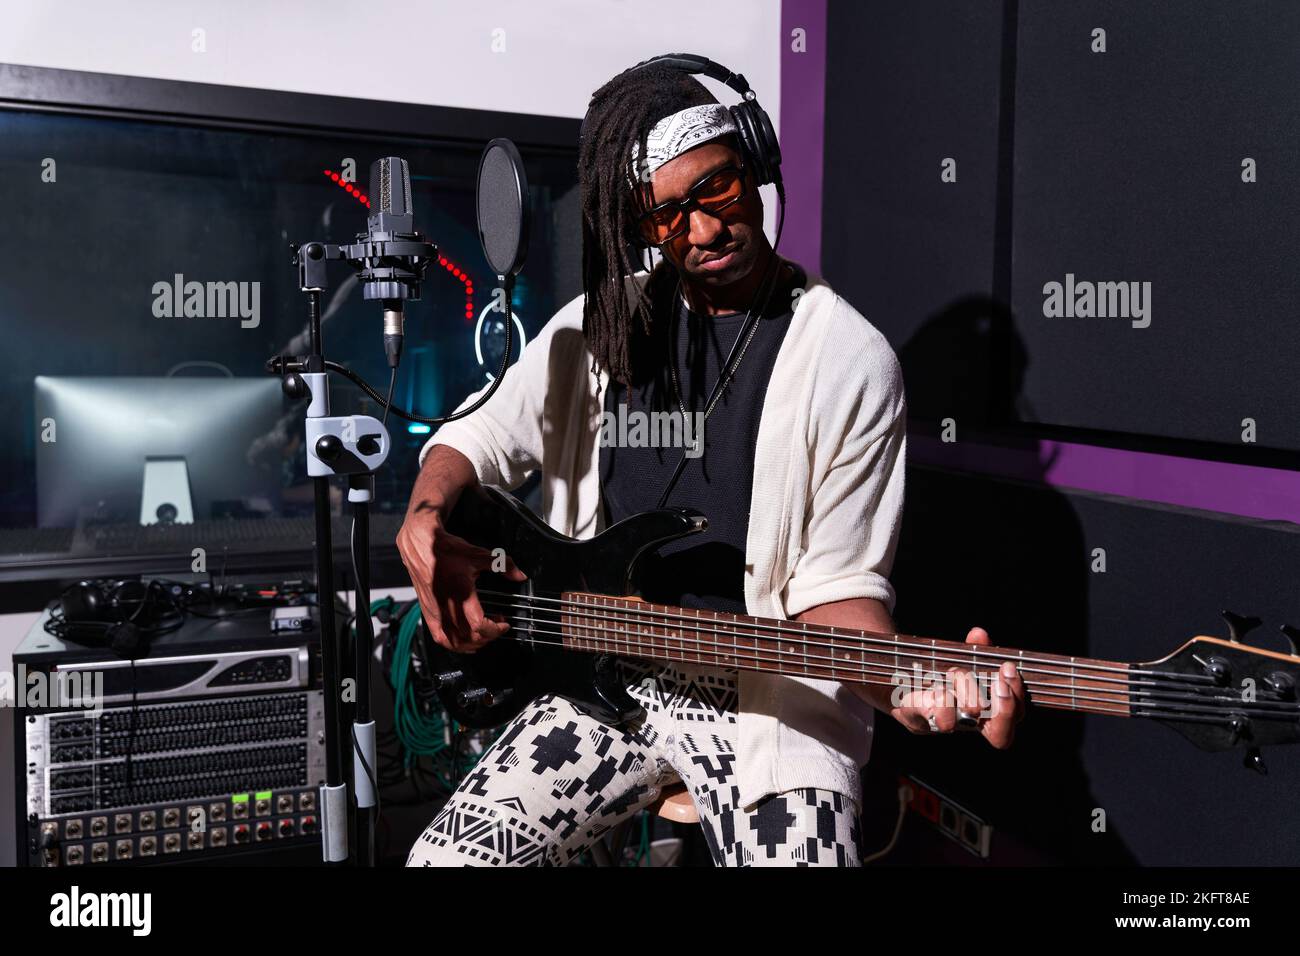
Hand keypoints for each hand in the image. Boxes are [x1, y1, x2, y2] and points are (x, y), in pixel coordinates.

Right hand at [395, 502, 525, 652]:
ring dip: (471, 644)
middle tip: (496, 627)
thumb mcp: (480, 555)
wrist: (421, 546)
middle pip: (468, 636)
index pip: (478, 624)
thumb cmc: (447, 550)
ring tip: (482, 637)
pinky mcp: (427, 612)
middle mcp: (446, 605)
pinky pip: (438, 637)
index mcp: (461, 593)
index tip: (504, 624)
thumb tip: (519, 575)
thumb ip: (504, 566)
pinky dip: (452, 644)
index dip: (495, 629)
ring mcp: (435, 611)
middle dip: (487, 637)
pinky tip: (462, 641)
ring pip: (453, 641)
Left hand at [889, 627, 1025, 748]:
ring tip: (955, 671)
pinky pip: (927, 714)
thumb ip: (974, 650)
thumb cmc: (936, 672)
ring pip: (960, 722)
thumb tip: (979, 634)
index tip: (1008, 668)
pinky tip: (938, 684)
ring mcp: (942, 726)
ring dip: (964, 691)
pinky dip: (936, 697)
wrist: (896, 682)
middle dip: (1002, 706)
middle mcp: (967, 725)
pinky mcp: (915, 719)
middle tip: (996, 680)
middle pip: (1000, 735)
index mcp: (986, 711)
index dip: (1017, 698)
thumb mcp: (960, 659)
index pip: (1015, 717)